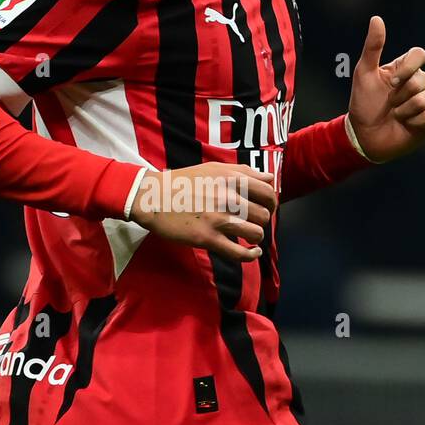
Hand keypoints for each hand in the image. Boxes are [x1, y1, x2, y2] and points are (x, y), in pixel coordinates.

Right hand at [130, 162, 276, 262]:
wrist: (153, 197)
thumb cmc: (183, 182)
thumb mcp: (214, 168)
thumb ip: (244, 172)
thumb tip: (270, 178)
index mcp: (231, 178)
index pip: (268, 192)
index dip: (272, 202)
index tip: (266, 208)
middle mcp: (228, 197)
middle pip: (264, 214)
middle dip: (263, 221)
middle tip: (254, 222)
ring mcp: (218, 219)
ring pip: (256, 233)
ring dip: (255, 237)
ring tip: (247, 235)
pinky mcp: (207, 238)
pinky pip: (239, 253)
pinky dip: (250, 255)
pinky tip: (252, 253)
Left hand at [347, 15, 424, 162]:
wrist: (363, 137)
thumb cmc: (363, 104)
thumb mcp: (364, 73)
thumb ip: (373, 47)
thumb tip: (377, 18)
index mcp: (405, 69)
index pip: (420, 54)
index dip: (409, 67)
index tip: (392, 81)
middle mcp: (419, 83)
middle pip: (423, 79)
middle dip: (401, 94)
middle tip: (389, 104)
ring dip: (405, 110)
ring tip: (395, 116)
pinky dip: (415, 121)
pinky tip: (406, 125)